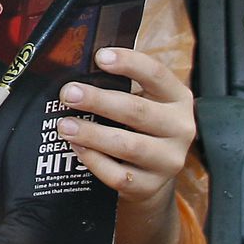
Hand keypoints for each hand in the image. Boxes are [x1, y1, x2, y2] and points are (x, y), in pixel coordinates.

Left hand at [55, 46, 195, 204]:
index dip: (129, 63)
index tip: (99, 56)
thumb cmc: (140, 125)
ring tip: (64, 125)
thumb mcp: (144, 100)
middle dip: (99, 101)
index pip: (156, 74)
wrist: (153, 173)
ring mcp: (168, 160)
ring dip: (92, 134)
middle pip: (137, 111)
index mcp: (178, 99)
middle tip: (68, 93)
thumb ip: (119, 85)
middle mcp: (179, 129)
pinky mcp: (150, 187)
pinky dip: (94, 161)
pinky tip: (77, 148)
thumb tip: (77, 69)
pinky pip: (118, 175)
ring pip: (128, 146)